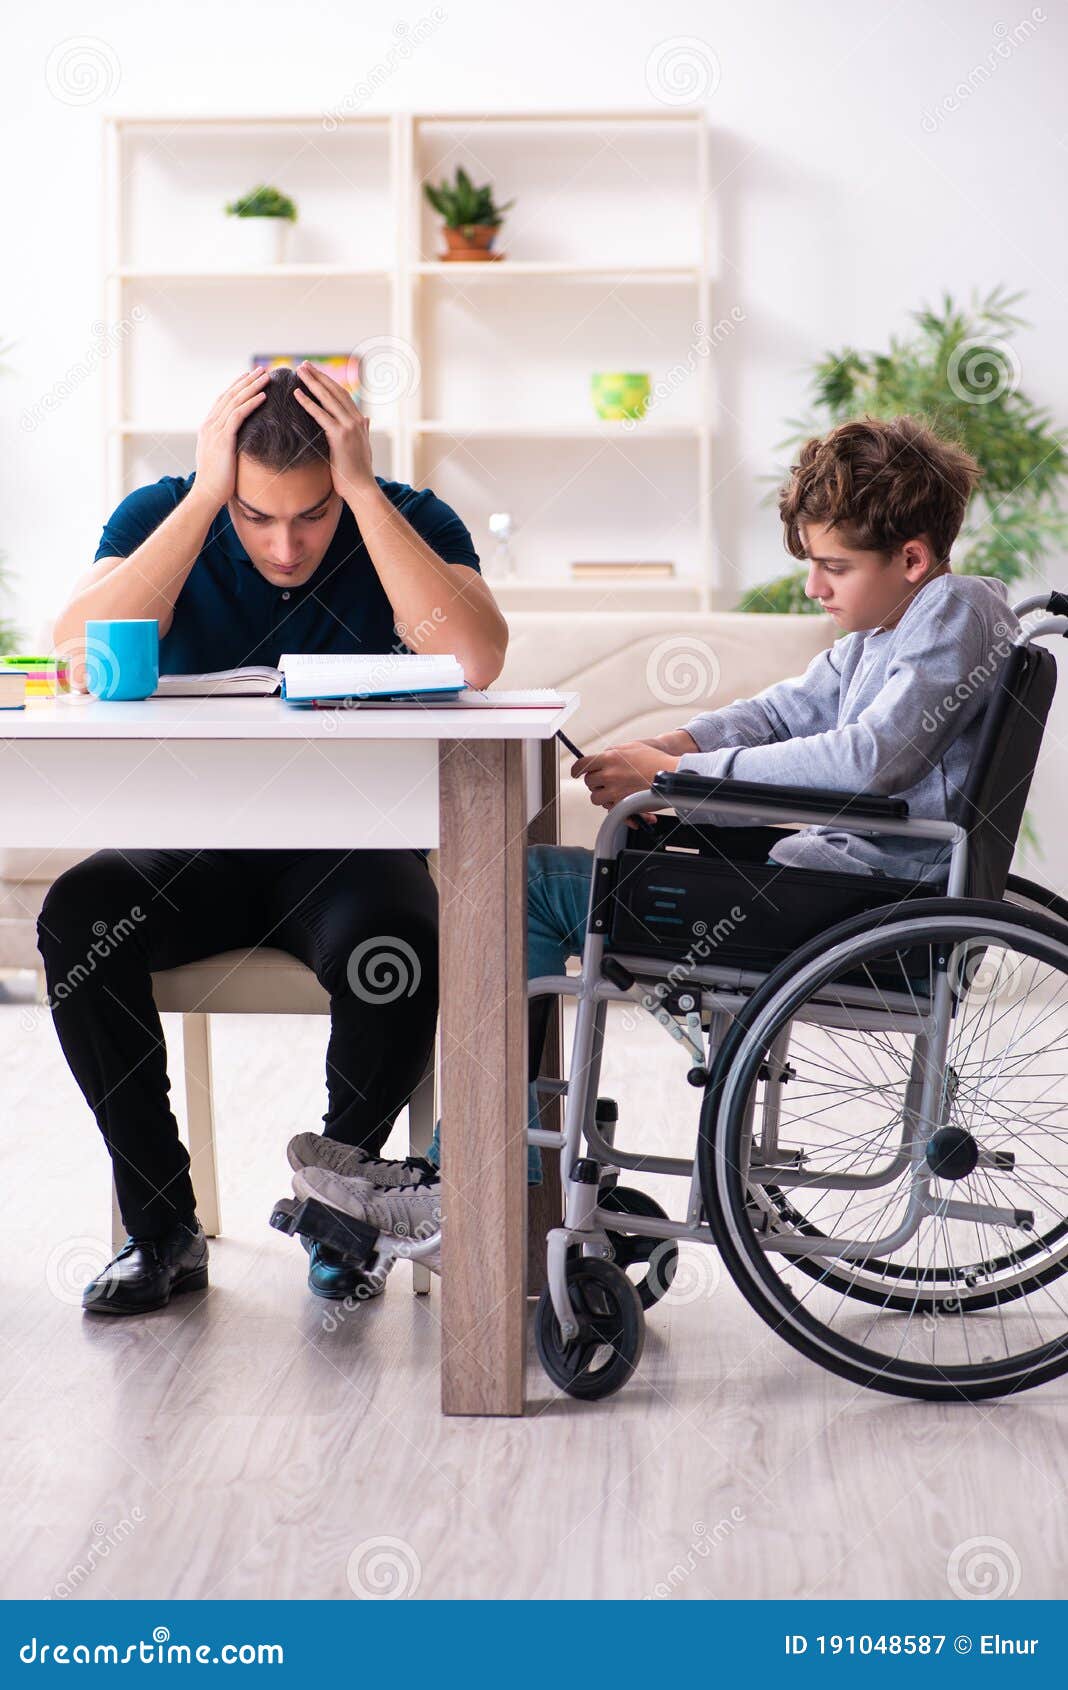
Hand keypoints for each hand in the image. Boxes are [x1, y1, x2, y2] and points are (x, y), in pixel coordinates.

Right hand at [194, 369, 269, 506]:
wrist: (206, 494)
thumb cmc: (217, 482)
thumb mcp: (220, 457)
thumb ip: (226, 445)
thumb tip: (238, 443)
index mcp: (208, 427)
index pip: (223, 400)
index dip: (237, 387)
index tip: (250, 377)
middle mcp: (209, 424)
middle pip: (230, 395)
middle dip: (246, 381)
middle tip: (261, 369)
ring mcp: (214, 430)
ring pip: (235, 401)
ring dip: (252, 387)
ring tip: (266, 376)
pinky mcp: (222, 438)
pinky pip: (238, 415)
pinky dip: (251, 403)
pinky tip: (263, 396)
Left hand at [293, 361, 374, 496]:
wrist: (362, 488)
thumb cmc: (358, 472)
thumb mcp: (363, 447)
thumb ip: (364, 431)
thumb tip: (367, 419)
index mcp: (360, 421)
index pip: (342, 395)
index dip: (329, 382)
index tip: (316, 372)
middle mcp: (356, 420)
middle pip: (335, 391)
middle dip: (319, 376)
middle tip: (304, 364)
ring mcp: (349, 427)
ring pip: (328, 398)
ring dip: (312, 383)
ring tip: (299, 372)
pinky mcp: (339, 436)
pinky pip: (321, 415)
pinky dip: (308, 403)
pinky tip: (297, 394)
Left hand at [570, 740, 679, 809]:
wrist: (671, 773)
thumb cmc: (654, 760)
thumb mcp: (630, 747)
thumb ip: (612, 752)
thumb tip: (600, 757)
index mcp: (609, 758)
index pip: (582, 764)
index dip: (576, 770)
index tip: (576, 773)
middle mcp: (609, 775)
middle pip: (589, 782)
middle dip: (594, 782)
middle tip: (604, 780)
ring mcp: (616, 791)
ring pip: (596, 798)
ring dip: (602, 796)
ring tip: (614, 791)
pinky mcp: (624, 804)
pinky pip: (611, 810)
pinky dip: (616, 809)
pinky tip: (624, 804)